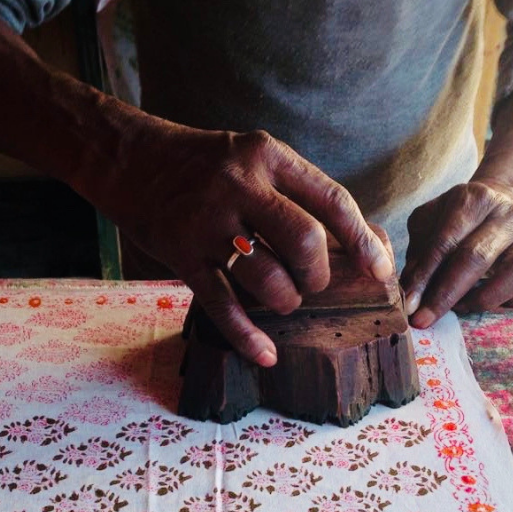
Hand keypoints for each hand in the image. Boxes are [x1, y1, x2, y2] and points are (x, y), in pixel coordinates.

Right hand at [86, 125, 391, 365]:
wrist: (132, 160)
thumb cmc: (207, 166)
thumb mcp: (256, 159)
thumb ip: (302, 193)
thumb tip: (366, 240)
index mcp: (268, 157)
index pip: (331, 200)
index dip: (362, 240)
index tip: (380, 270)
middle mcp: (240, 186)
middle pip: (304, 241)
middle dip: (318, 274)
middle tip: (311, 282)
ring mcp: (208, 222)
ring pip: (267, 278)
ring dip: (286, 300)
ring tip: (282, 298)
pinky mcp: (182, 255)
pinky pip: (223, 305)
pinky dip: (248, 336)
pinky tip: (265, 354)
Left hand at [401, 181, 512, 327]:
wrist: (500, 204)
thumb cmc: (455, 220)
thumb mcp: (430, 222)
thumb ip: (419, 252)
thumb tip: (410, 290)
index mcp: (474, 199)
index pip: (446, 241)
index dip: (425, 276)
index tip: (409, 305)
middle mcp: (507, 215)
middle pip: (477, 257)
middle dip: (446, 295)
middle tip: (425, 319)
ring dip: (485, 298)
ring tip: (462, 308)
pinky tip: (494, 303)